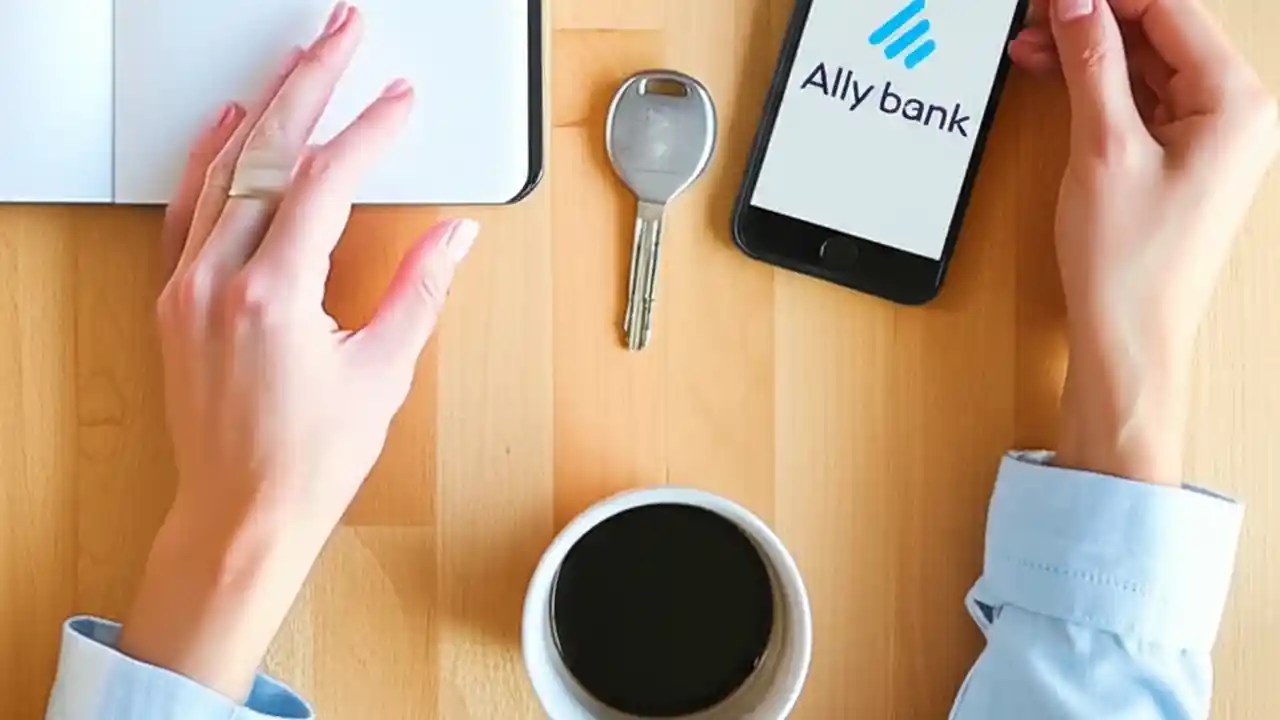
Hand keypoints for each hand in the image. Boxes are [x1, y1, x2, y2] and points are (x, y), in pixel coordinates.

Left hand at [119, 3, 477, 699]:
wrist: (240, 514)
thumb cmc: (307, 461)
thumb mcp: (382, 374)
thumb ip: (419, 293)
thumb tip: (455, 238)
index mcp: (272, 296)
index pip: (325, 182)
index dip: (370, 132)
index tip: (401, 102)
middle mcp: (217, 281)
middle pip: (266, 153)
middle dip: (311, 84)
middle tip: (343, 35)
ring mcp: (187, 286)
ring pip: (222, 169)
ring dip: (266, 108)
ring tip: (300, 61)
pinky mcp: (175, 298)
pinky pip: (186, 207)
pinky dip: (209, 158)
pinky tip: (229, 125)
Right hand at [1009, 0, 1277, 483]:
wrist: (1129, 337)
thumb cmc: (1129, 263)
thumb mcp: (1103, 147)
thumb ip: (1091, 63)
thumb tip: (1076, 3)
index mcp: (1236, 102)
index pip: (1170, 10)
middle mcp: (1235, 114)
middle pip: (1160, 34)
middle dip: (1094, 19)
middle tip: (1036, 16)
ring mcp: (1211, 138)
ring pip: (1147, 66)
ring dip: (1091, 52)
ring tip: (1032, 45)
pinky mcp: (1183, 159)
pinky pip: (1143, 101)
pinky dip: (1100, 86)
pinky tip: (1059, 77)